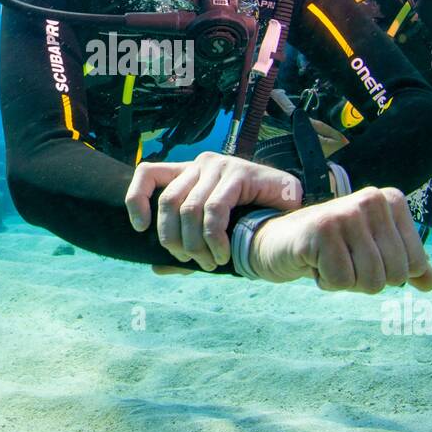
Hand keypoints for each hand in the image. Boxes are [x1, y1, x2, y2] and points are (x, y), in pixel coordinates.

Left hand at [126, 152, 302, 270]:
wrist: (295, 218)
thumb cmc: (254, 225)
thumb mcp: (214, 238)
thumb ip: (188, 249)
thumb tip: (155, 267)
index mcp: (189, 174)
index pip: (148, 173)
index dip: (136, 199)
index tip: (140, 229)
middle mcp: (201, 164)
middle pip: (167, 202)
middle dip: (174, 240)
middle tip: (194, 263)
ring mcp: (220, 166)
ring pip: (189, 209)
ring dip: (197, 245)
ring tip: (212, 263)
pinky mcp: (240, 173)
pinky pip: (213, 209)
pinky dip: (213, 237)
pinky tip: (222, 253)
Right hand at [250, 187, 431, 292]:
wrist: (281, 240)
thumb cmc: (333, 246)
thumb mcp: (375, 250)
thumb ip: (406, 263)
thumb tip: (430, 284)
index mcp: (390, 200)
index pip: (415, 263)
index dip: (391, 273)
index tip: (365, 256)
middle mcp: (371, 200)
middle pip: (395, 274)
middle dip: (368, 280)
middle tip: (345, 261)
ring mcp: (346, 213)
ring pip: (371, 281)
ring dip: (348, 282)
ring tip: (331, 261)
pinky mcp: (321, 230)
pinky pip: (341, 281)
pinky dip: (327, 282)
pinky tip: (315, 262)